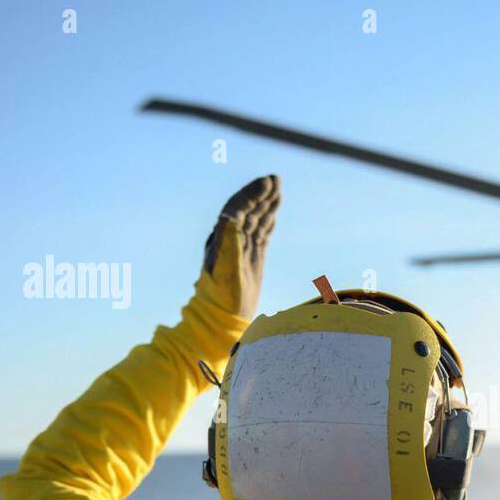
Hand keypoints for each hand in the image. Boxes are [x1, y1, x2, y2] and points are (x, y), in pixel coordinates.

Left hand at [202, 175, 281, 319]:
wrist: (222, 319)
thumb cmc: (222, 298)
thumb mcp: (225, 272)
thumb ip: (229, 245)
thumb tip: (232, 220)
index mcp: (223, 239)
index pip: (238, 209)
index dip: (252, 194)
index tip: (267, 183)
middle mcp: (231, 240)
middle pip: (247, 210)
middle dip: (260, 194)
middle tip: (275, 180)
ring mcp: (242, 249)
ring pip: (255, 220)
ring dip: (266, 204)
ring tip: (278, 189)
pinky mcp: (251, 260)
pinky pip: (261, 235)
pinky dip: (268, 222)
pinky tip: (274, 215)